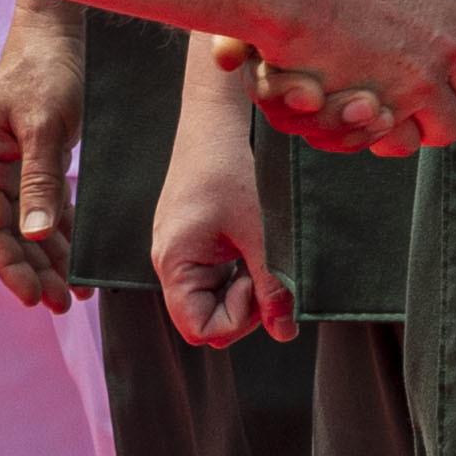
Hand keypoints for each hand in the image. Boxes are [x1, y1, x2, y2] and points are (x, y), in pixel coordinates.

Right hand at [0, 0, 87, 312]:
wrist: (57, 26)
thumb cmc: (46, 67)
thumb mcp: (46, 124)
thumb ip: (40, 180)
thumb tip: (37, 235)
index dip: (11, 267)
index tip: (36, 298)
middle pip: (9, 234)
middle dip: (34, 273)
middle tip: (64, 307)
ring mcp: (13, 165)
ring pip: (29, 226)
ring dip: (50, 260)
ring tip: (75, 295)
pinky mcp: (37, 158)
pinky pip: (46, 207)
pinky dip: (63, 233)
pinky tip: (79, 257)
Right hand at [152, 80, 290, 349]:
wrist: (214, 121)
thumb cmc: (231, 169)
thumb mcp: (261, 231)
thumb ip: (273, 285)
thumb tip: (285, 333)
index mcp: (174, 263)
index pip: (198, 328)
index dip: (237, 318)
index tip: (257, 284)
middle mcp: (170, 263)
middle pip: (206, 318)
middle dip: (244, 307)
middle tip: (268, 272)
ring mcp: (181, 253)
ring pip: (214, 298)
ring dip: (244, 287)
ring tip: (262, 254)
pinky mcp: (194, 242)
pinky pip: (214, 277)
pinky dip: (239, 271)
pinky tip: (254, 245)